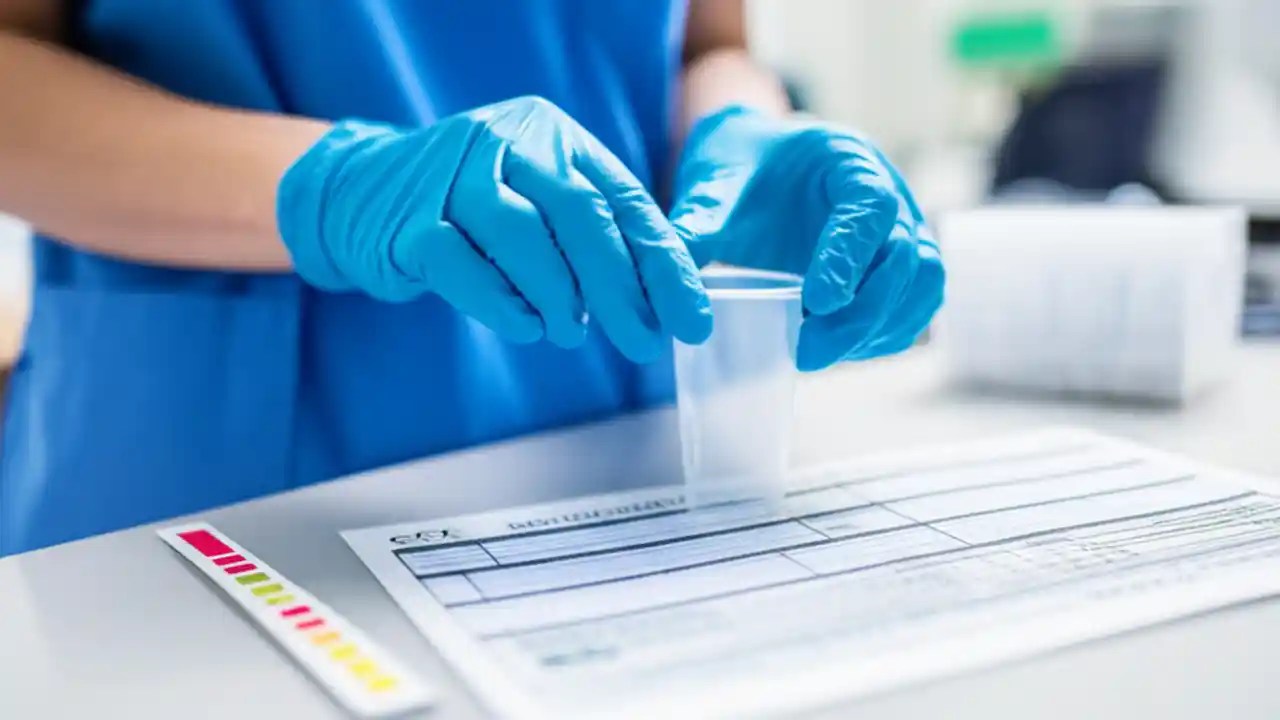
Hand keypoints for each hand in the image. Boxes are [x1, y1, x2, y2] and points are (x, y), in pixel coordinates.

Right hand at [276, 96, 711, 361]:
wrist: (364, 192)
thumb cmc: (474, 211)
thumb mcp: (542, 206)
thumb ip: (600, 237)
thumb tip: (668, 297)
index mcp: (554, 137)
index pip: (624, 203)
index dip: (663, 265)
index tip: (690, 321)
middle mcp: (506, 141)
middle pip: (580, 215)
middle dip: (619, 288)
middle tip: (642, 341)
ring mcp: (451, 175)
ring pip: (522, 235)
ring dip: (558, 296)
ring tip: (571, 334)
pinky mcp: (408, 220)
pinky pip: (461, 264)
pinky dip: (501, 303)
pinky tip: (524, 328)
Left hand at [669, 106, 943, 370]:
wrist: (755, 161)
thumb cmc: (738, 168)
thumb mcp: (711, 187)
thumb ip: (694, 229)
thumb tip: (669, 292)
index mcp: (849, 161)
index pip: (871, 207)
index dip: (849, 257)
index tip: (814, 302)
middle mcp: (891, 194)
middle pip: (905, 257)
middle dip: (860, 313)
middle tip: (807, 351)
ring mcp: (903, 232)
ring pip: (922, 285)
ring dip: (878, 329)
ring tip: (820, 354)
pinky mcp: (899, 268)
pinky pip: (914, 307)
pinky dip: (883, 336)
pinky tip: (839, 352)